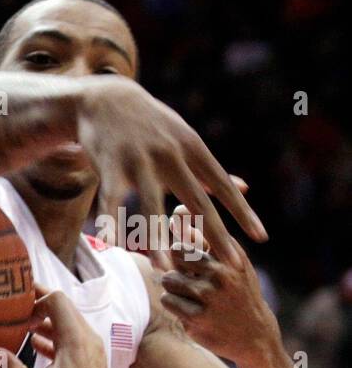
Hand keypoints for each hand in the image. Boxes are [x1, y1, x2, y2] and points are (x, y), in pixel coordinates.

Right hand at [0, 290, 113, 367]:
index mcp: (77, 341)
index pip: (58, 300)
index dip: (36, 297)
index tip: (16, 305)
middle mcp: (88, 341)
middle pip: (64, 308)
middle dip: (39, 305)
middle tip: (15, 308)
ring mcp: (91, 352)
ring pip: (67, 324)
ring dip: (46, 322)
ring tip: (21, 326)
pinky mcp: (89, 364)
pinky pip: (71, 340)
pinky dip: (53, 337)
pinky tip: (36, 345)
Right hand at [76, 77, 266, 268]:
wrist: (106, 99)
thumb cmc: (151, 126)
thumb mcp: (186, 140)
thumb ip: (210, 169)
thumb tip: (246, 188)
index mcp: (193, 149)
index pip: (223, 186)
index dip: (242, 213)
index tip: (261, 237)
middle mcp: (170, 154)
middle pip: (196, 201)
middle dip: (216, 234)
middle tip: (231, 262)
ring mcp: (139, 160)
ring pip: (150, 205)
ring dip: (157, 239)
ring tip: (165, 268)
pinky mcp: (109, 165)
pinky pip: (109, 200)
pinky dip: (110, 222)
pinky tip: (112, 244)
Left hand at [157, 202, 283, 367]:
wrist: (255, 335)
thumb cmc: (236, 293)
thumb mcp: (230, 264)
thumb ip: (202, 241)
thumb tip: (177, 214)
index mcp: (233, 254)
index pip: (201, 227)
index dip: (183, 220)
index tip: (176, 218)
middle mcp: (223, 272)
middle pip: (178, 251)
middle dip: (176, 263)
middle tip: (187, 275)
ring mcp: (210, 295)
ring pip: (168, 278)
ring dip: (173, 287)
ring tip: (191, 296)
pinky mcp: (198, 317)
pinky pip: (167, 300)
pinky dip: (173, 304)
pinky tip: (190, 310)